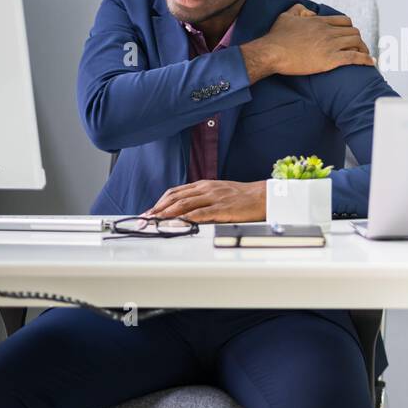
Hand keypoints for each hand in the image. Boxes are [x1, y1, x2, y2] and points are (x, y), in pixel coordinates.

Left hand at [145, 179, 266, 222]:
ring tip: (154, 221)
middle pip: (176, 197)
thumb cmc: (242, 197)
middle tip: (144, 219)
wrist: (263, 196)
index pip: (175, 192)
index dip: (159, 202)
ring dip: (167, 213)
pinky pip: (202, 213)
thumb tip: (183, 211)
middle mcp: (206, 189)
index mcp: (204, 185)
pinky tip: (178, 223)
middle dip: (157, 209)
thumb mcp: (218, 193)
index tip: (148, 212)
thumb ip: (201, 199)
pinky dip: (187, 218)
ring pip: (185, 204)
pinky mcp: (223, 208)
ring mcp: (214, 198)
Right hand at [240, 3, 374, 81]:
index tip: (350, 37)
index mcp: (319, 22)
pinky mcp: (330, 60)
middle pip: (353, 32)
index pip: (344, 21)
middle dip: (358, 40)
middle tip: (358, 48)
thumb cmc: (276, 37)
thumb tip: (311, 12)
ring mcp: (330, 45)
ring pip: (356, 43)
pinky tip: (371, 64)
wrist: (271, 52)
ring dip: (363, 49)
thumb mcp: (286, 16)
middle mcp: (328, 31)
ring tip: (365, 56)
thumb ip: (299, 9)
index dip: (350, 29)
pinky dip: (365, 60)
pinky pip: (354, 57)